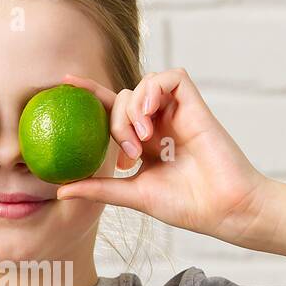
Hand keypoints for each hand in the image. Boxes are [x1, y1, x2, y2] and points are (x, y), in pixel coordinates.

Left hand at [55, 69, 275, 246]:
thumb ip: (100, 188)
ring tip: (143, 140)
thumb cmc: (187, 206)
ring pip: (143, 84)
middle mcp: (159, 124)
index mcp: (145, 143)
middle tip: (130, 152)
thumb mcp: (133, 195)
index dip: (90, 93)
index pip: (113, 110)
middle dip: (116, 120)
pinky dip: (153, 89)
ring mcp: (177, 113)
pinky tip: (149, 114)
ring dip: (133, 108)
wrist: (224, 209)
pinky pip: (171, 77)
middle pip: (124, 98)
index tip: (64, 83)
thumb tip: (61, 190)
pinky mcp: (196, 105)